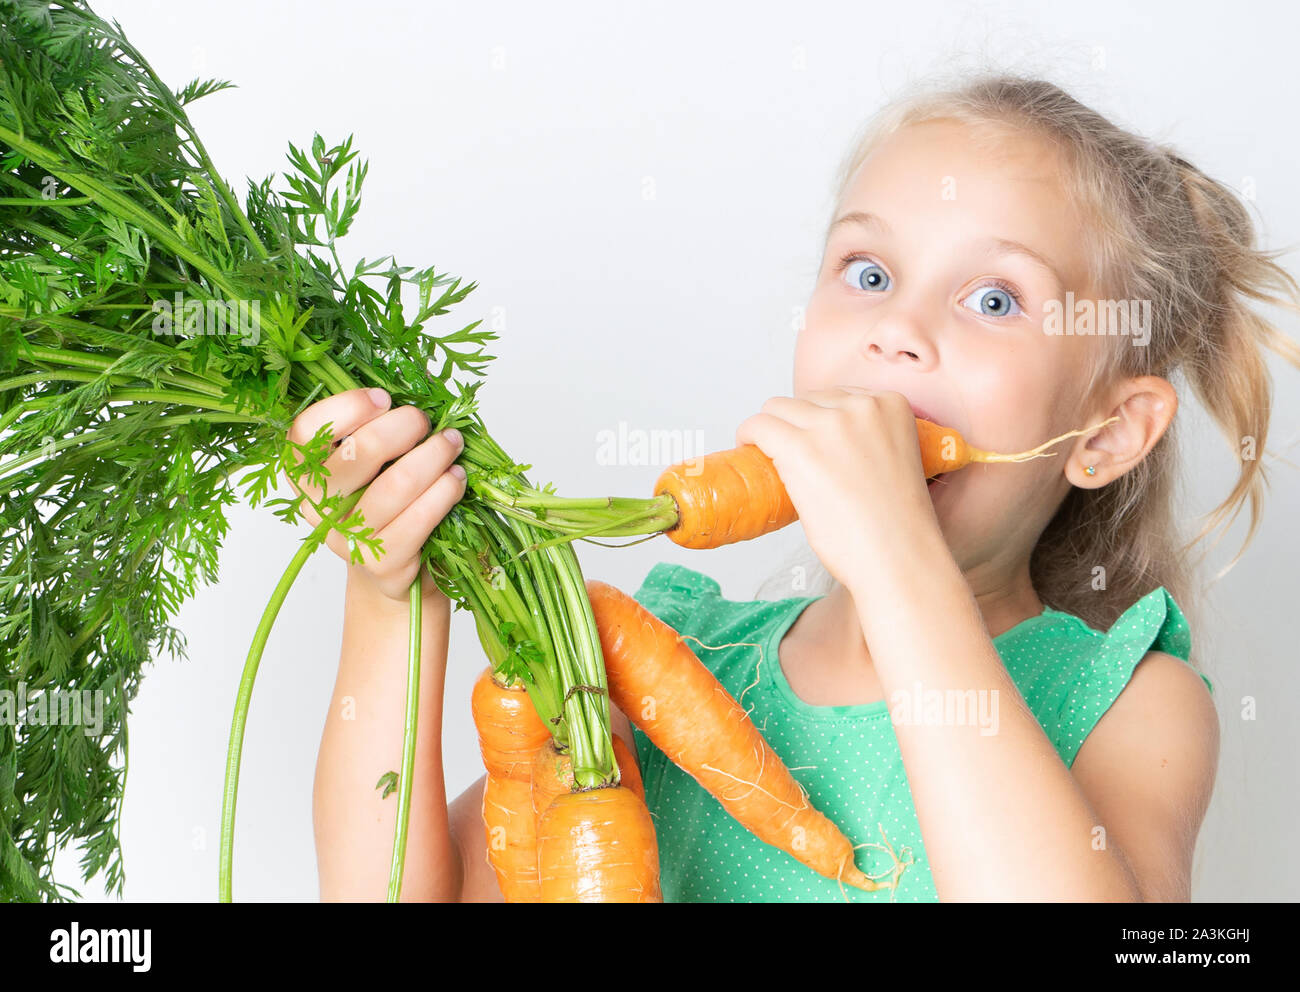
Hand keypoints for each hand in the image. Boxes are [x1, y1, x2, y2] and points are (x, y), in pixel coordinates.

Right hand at [285, 387, 466, 601]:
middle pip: (355, 454)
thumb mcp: (376, 462)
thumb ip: (383, 422)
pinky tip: (456, 480)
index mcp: (306, 472)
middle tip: (425, 421)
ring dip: (432, 457)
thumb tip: (423, 374)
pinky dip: (443, 493)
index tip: (384, 398)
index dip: (346, 408)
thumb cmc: (386, 503)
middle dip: (402, 427)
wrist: (394, 572)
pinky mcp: (382, 564)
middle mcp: (318, 506)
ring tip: (452, 444)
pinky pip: (416, 521)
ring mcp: (347, 538)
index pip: (305, 433)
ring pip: (393, 487)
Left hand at [734, 387, 939, 589]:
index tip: (809, 442)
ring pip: (776, 408)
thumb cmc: (897, 527)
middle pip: (805, 400)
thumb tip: (828, 452)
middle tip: (787, 457)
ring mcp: (830, 425)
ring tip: (767, 458)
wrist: (900, 558)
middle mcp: (862, 406)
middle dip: (793, 426)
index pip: (836, 398)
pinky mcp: (800, 448)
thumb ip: (868, 444)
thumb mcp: (894, 463)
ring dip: (769, 430)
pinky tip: (747, 450)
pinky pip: (758, 426)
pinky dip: (747, 435)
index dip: (817, 422)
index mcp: (890, 405)